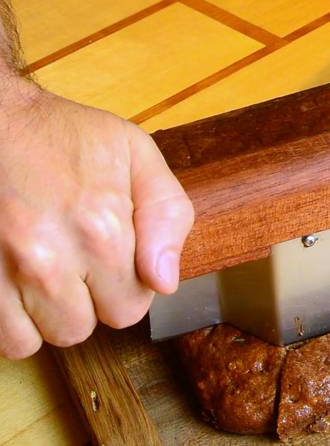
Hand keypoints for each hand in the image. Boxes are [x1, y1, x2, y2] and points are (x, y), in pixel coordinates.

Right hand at [0, 81, 192, 358]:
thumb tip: (164, 282)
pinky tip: (14, 281)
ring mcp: (1, 271)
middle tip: (70, 258)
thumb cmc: (64, 137)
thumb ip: (167, 216)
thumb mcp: (136, 156)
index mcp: (101, 228)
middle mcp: (49, 257)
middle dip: (83, 301)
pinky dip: (8, 320)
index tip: (108, 256)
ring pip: (39, 339)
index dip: (123, 285)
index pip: (129, 308)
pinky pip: (2, 339)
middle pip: (83, 328)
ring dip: (43, 313)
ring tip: (40, 267)